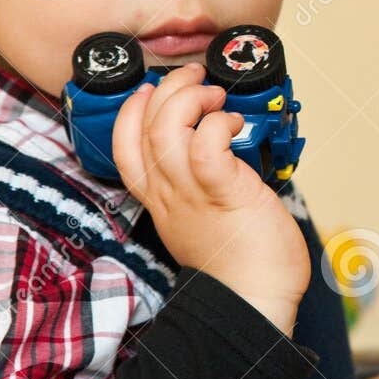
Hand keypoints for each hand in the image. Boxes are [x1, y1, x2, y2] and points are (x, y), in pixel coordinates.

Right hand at [111, 63, 309, 333]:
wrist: (254, 302)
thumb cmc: (241, 264)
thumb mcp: (203, 222)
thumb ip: (201, 189)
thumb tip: (223, 159)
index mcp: (160, 199)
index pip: (123, 146)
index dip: (131, 110)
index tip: (151, 90)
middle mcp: (169, 193)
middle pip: (143, 127)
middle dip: (166, 89)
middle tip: (197, 77)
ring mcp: (192, 193)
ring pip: (166, 128)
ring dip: (190, 98)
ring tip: (215, 94)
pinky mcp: (223, 192)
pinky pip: (207, 145)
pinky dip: (218, 123)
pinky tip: (234, 123)